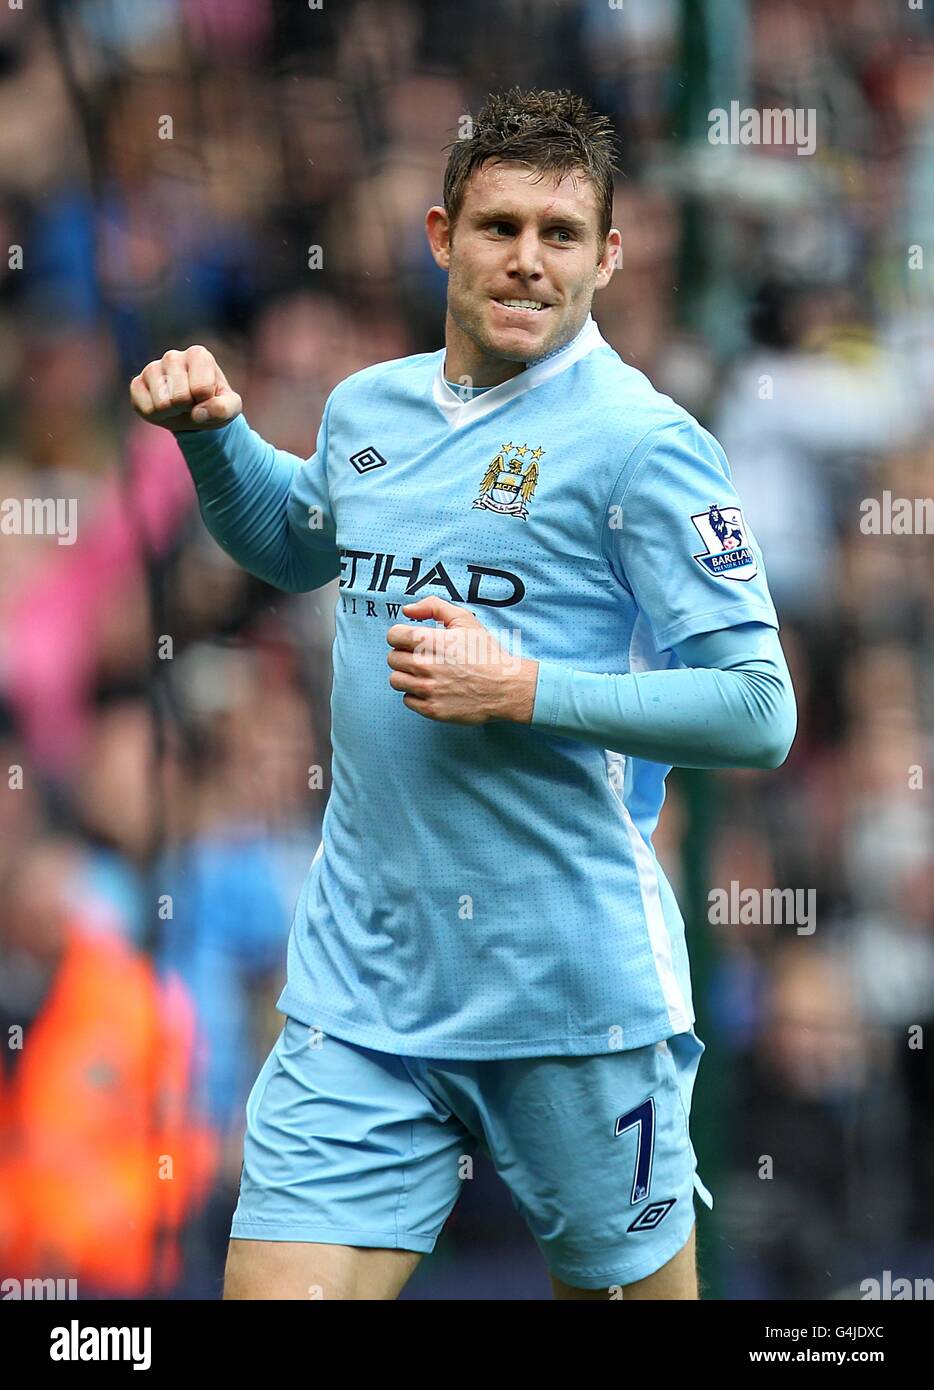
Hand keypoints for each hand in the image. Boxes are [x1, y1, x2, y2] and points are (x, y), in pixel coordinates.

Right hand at [129, 345, 241, 432]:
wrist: (193, 411)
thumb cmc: (213, 403)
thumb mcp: (230, 408)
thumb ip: (224, 409)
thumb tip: (198, 413)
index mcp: (198, 355)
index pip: (201, 389)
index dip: (206, 402)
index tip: (206, 397)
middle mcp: (173, 356)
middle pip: (180, 397)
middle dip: (188, 408)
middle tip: (191, 403)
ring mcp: (152, 368)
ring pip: (162, 403)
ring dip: (173, 412)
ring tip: (178, 405)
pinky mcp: (137, 383)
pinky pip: (145, 408)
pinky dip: (156, 415)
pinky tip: (162, 406)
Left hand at [386, 596, 538, 724]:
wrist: (505, 687)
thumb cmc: (486, 653)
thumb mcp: (464, 620)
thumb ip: (433, 607)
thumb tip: (407, 610)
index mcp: (429, 641)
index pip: (393, 636)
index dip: (401, 636)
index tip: (411, 641)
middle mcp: (424, 666)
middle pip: (392, 659)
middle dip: (404, 656)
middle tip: (422, 658)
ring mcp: (427, 689)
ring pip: (396, 680)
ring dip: (407, 676)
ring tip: (426, 674)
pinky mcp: (431, 709)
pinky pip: (407, 700)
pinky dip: (416, 695)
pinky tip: (433, 689)